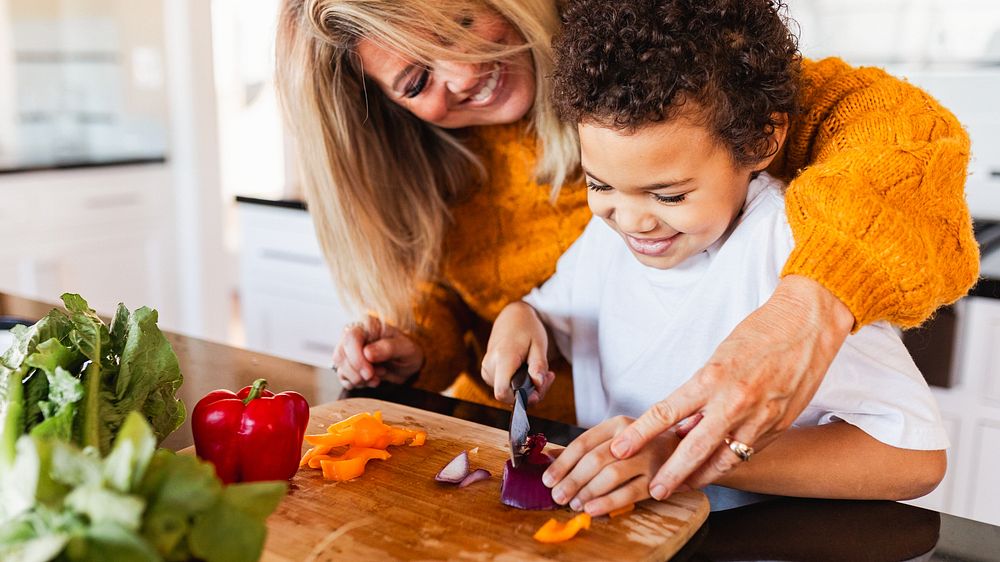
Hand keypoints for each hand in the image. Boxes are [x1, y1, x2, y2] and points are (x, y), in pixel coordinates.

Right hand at [331, 315, 423, 388]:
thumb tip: (367, 352)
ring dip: (357, 378)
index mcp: (368, 325)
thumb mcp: (405, 348)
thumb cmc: (407, 351)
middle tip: (375, 378)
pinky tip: (370, 381)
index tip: (369, 373)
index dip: (356, 358)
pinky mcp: (348, 365)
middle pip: (340, 354)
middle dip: (356, 371)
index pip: (350, 338)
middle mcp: (355, 336)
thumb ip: (388, 348)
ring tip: (377, 378)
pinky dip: (355, 383)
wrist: (408, 363)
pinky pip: (342, 377)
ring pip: (340, 367)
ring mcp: (349, 351)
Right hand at [480, 302, 553, 404]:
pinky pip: (504, 387)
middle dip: (531, 392)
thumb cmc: (526, 329)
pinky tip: (529, 372)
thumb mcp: (539, 344)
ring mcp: (487, 370)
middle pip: (508, 395)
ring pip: (507, 393)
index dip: (520, 399)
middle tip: (548, 377)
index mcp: (502, 358)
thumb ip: (538, 366)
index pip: (502, 392)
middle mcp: (490, 366)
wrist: (512, 317)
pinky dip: (518, 384)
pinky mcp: (488, 372)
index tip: (537, 392)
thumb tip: (538, 385)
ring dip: (526, 388)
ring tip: (539, 372)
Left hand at [542, 416, 680, 515]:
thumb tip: (550, 458)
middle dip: (571, 480)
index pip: (583, 442)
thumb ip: (587, 447)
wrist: (684, 449)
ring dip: (587, 492)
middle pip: (595, 459)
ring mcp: (647, 458)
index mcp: (618, 424)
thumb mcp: (616, 438)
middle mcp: (633, 438)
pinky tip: (592, 509)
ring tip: (573, 503)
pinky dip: (607, 502)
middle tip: (557, 495)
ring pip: (610, 475)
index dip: (563, 463)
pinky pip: (629, 493)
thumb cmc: (642, 445)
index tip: (548, 478)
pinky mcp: (659, 478)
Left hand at [610, 275, 854, 498]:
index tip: (620, 448)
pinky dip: (730, 462)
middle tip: (654, 490)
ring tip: (682, 486)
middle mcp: (734, 401)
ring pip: (724, 460)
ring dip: (701, 476)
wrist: (807, 324)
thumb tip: (683, 426)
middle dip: (671, 473)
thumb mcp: (719, 358)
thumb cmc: (759, 333)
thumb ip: (701, 394)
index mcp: (712, 378)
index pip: (666, 411)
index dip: (640, 434)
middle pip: (694, 448)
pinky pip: (748, 452)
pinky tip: (716, 469)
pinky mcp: (779, 426)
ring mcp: (759, 417)